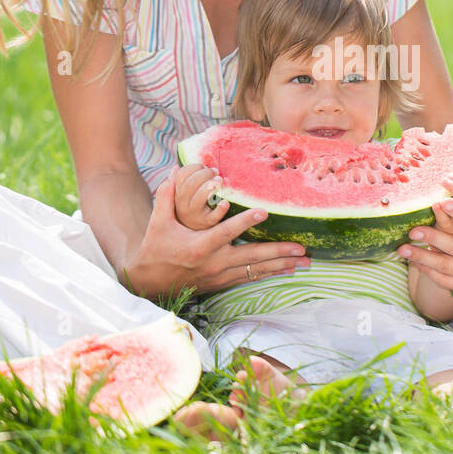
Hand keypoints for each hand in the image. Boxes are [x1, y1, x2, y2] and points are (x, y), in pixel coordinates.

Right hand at [122, 168, 311, 298]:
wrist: (149, 282)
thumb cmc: (155, 248)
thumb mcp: (158, 222)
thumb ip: (167, 196)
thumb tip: (175, 171)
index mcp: (199, 246)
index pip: (227, 232)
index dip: (246, 222)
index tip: (265, 212)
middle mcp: (214, 263)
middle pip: (252, 257)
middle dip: (279, 253)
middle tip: (301, 249)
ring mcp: (220, 275)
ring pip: (256, 270)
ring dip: (281, 266)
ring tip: (303, 262)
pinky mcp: (222, 282)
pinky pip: (250, 277)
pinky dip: (269, 273)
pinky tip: (286, 270)